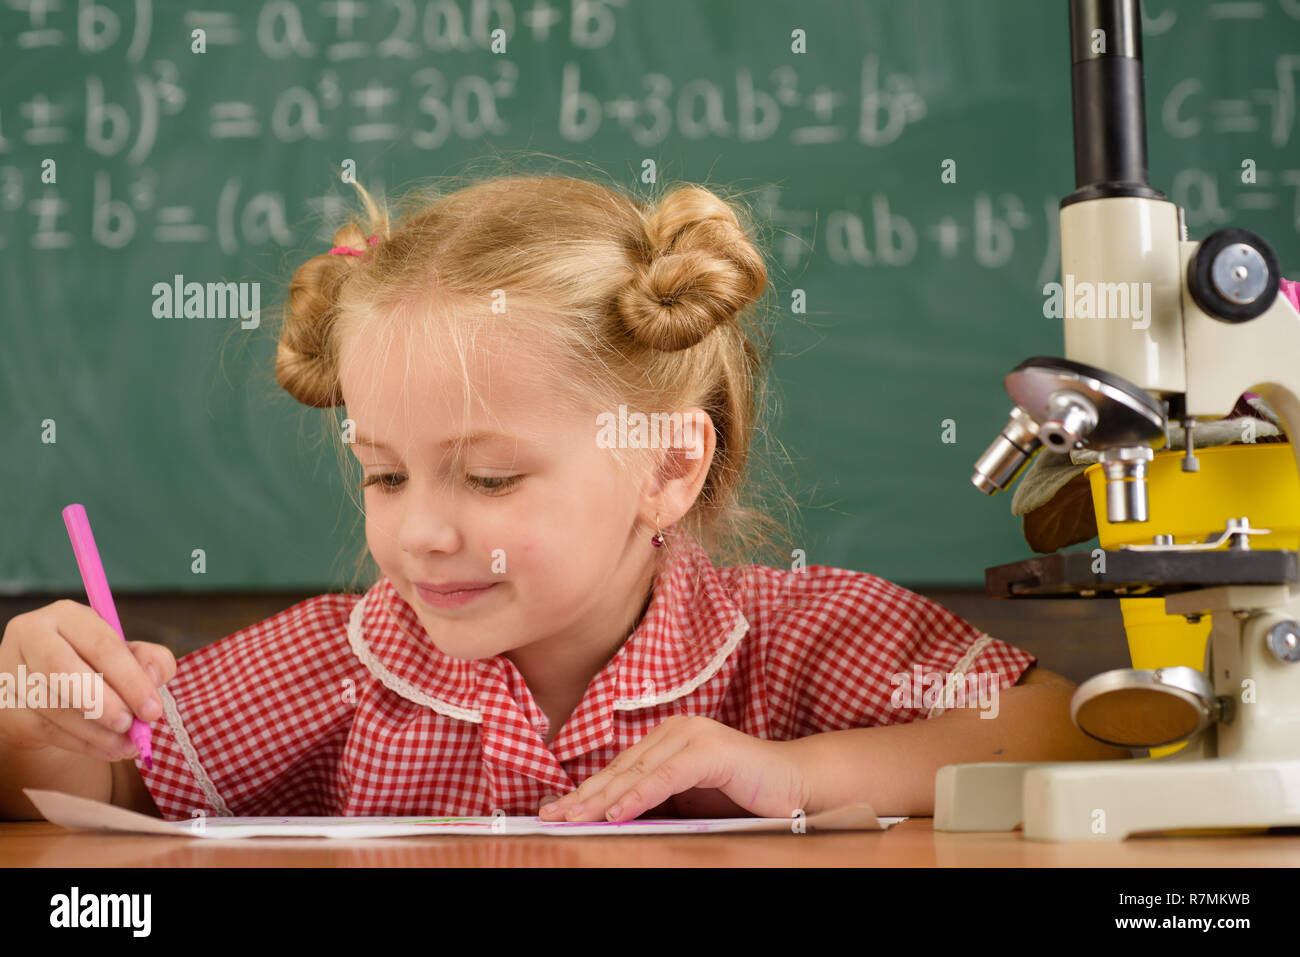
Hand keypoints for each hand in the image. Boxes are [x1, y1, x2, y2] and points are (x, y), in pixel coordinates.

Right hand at [0, 600, 175, 761]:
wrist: (51, 689)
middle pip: (63, 670)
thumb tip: (155, 675)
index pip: (101, 645)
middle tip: (131, 726)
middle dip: (103, 703)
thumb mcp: (127, 655)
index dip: (131, 680)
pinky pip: (44, 729)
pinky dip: (80, 743)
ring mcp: (11, 670)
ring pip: (52, 706)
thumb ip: (151, 660)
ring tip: (126, 745)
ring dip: (95, 731)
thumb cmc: (96, 665)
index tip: (153, 710)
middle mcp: (32, 635)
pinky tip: (107, 750)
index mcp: (67, 615)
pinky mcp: (5, 704)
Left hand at [538, 715, 811, 822]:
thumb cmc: (745, 797)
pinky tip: (617, 813)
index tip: (555, 813)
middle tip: (551, 817)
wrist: (798, 788)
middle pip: (620, 769)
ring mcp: (692, 736)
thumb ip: (655, 803)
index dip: (586, 792)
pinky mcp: (709, 750)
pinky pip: (666, 776)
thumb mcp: (689, 803)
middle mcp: (675, 730)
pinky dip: (640, 795)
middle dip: (584, 796)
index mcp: (667, 740)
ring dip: (603, 799)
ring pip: (637, 771)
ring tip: (574, 818)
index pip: (618, 770)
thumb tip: (611, 819)